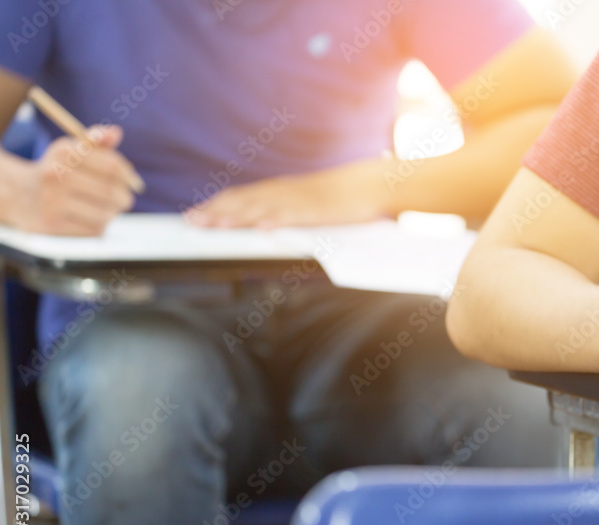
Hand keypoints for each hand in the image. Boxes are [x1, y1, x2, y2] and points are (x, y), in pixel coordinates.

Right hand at [3, 125, 137, 235]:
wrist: (20, 194)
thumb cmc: (57, 171)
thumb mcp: (72, 151)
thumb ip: (96, 142)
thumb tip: (116, 133)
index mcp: (64, 152)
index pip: (111, 166)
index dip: (129, 176)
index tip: (135, 183)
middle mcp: (56, 175)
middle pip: (110, 192)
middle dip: (124, 198)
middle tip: (125, 200)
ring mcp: (52, 201)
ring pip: (104, 214)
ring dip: (113, 214)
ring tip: (109, 210)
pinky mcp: (52, 224)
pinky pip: (94, 230)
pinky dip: (100, 226)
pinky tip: (94, 219)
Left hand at [186, 158, 390, 228]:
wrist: (369, 184)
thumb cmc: (340, 197)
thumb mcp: (306, 202)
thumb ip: (285, 210)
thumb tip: (262, 225)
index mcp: (280, 191)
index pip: (240, 197)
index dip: (215, 206)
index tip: (193, 215)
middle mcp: (283, 192)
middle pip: (243, 201)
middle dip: (215, 211)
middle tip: (190, 221)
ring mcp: (299, 201)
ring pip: (261, 208)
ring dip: (236, 216)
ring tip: (214, 225)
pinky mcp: (317, 210)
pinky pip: (293, 215)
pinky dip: (276, 220)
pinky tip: (261, 228)